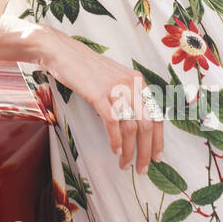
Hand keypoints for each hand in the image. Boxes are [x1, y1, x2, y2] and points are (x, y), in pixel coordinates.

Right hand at [40, 28, 164, 174]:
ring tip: (125, 165)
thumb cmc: (87, 68)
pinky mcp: (98, 93)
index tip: (156, 156)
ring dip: (129, 150)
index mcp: (138, 81)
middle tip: (142, 168)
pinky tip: (114, 150)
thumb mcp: (115, 78)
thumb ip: (127, 95)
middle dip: (146, 151)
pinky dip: (115, 139)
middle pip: (147, 125)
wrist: (64, 53)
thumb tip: (136, 123)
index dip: (158, 139)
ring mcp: (115, 88)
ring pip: (131, 127)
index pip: (156, 115)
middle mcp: (131, 84)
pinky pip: (112, 122)